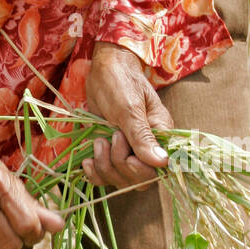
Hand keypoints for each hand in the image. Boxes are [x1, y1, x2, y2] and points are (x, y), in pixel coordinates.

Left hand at [82, 41, 172, 188]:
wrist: (103, 68)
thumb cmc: (120, 81)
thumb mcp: (129, 108)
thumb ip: (142, 136)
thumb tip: (163, 163)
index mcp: (161, 135)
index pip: (157, 170)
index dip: (140, 170)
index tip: (128, 155)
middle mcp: (147, 147)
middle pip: (138, 179)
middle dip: (119, 164)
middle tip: (111, 137)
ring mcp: (128, 150)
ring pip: (120, 179)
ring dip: (104, 166)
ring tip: (99, 141)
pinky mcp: (110, 151)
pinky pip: (105, 175)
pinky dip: (95, 173)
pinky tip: (87, 162)